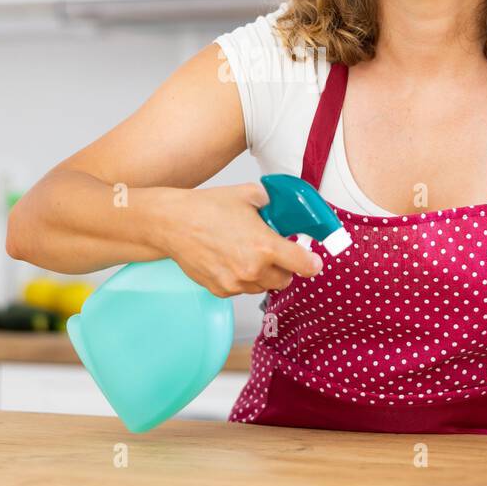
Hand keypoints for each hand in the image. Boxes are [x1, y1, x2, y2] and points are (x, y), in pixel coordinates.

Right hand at [161, 182, 323, 298]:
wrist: (173, 223)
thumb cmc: (206, 208)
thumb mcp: (248, 194)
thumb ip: (272, 203)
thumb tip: (284, 207)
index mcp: (265, 246)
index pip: (304, 265)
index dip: (312, 263)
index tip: (313, 261)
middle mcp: (252, 269)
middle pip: (285, 280)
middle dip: (284, 268)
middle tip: (274, 253)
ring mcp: (235, 283)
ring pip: (263, 287)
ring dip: (263, 275)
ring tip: (248, 254)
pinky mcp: (220, 290)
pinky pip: (242, 290)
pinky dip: (242, 279)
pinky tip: (231, 260)